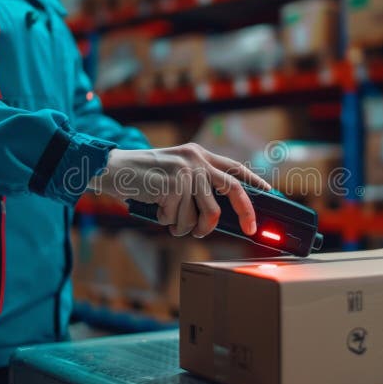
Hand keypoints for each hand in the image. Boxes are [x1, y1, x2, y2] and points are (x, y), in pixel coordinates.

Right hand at [89, 143, 270, 237]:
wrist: (112, 169)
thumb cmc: (142, 178)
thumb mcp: (174, 173)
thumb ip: (196, 185)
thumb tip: (220, 214)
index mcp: (198, 154)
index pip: (234, 168)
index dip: (254, 182)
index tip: (270, 194)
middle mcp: (196, 159)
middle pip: (233, 189)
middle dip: (245, 213)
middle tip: (249, 230)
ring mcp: (186, 171)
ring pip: (205, 213)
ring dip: (190, 227)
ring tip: (174, 223)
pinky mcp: (173, 185)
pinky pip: (180, 218)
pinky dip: (168, 221)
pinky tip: (157, 211)